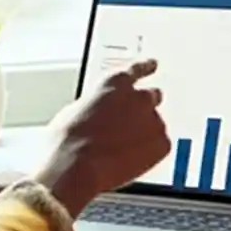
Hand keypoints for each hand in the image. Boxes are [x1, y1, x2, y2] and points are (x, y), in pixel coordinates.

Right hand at [37, 60, 171, 216]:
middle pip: (151, 97)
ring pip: (154, 125)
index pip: (137, 68)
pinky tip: (126, 160)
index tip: (152, 64)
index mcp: (115, 83)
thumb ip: (98, 104)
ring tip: (118, 151)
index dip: (146, 66)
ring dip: (143, 134)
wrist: (77, 166)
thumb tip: (101, 111)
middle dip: (143, 108)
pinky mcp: (162, 144)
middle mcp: (139, 97)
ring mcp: (154, 120)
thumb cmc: (68, 140)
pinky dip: (148, 153)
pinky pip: (159, 147)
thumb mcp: (76, 110)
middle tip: (130, 125)